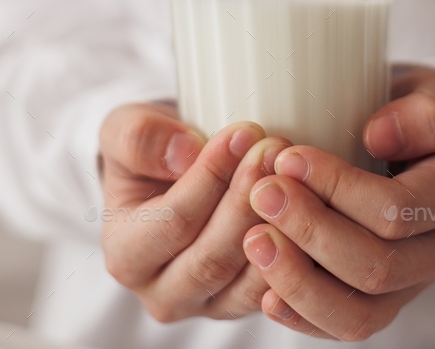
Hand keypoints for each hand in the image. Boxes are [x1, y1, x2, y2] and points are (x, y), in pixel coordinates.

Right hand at [99, 102, 290, 321]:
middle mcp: (163, 293)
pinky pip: (277, 290)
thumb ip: (139, 138)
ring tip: (292, 167)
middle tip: (274, 148)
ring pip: (249, 277)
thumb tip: (184, 153)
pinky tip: (310, 203)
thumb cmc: (149, 151)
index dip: (210, 177)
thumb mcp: (124, 129)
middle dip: (248, 198)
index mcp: (125, 255)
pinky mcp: (245, 302)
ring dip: (277, 220)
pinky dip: (297, 250)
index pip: (172, 222)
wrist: (171, 173)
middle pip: (214, 257)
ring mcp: (208, 305)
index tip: (243, 132)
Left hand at [243, 67, 434, 340]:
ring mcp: (410, 284)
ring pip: (359, 313)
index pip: (397, 210)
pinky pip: (344, 327)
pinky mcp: (380, 303)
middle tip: (261, 193)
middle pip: (376, 267)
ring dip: (298, 281)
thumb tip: (380, 136)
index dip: (338, 189)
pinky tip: (265, 293)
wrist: (417, 139)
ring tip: (254, 240)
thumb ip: (426, 110)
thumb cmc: (416, 110)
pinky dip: (303, 316)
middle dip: (310, 232)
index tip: (289, 158)